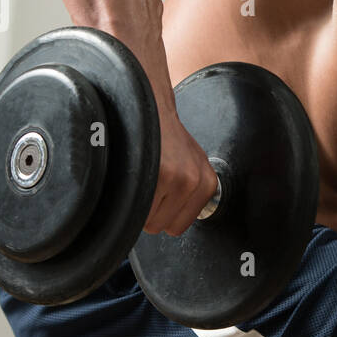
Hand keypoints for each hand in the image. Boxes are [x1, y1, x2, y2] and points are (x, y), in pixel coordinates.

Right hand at [143, 111, 217, 235]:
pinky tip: (135, 175)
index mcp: (207, 184)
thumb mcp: (191, 166)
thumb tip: (171, 225)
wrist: (153, 108)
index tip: (158, 197)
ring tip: (144, 178)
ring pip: (146, 220)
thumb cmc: (167, 140)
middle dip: (149, 211)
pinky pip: (136, 206)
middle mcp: (195, 182)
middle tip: (149, 186)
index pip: (177, 228)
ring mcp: (177, 178)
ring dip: (139, 203)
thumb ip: (188, 196)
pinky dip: (129, 195)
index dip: (162, 215)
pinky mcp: (159, 173)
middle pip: (161, 227)